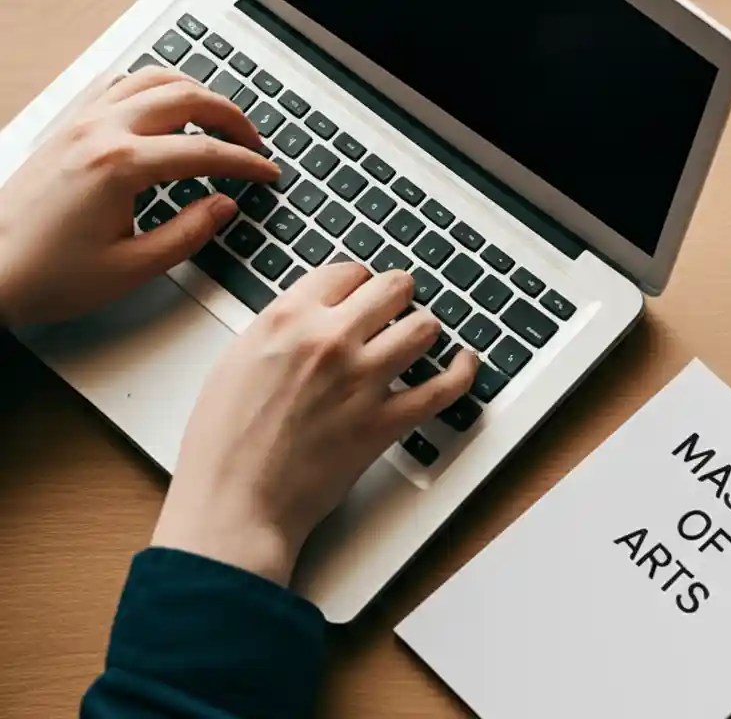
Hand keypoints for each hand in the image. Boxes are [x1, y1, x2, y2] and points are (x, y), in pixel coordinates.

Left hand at [0, 67, 277, 325]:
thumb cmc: (48, 275)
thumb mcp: (133, 268)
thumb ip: (188, 233)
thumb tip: (223, 206)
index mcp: (120, 166)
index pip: (204, 151)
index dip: (246, 163)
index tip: (268, 173)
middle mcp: (100, 132)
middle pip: (186, 98)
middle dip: (230, 117)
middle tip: (254, 144)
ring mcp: (80, 123)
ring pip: (154, 80)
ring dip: (196, 94)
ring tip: (219, 122)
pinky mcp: (67, 127)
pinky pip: (118, 84)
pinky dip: (153, 88)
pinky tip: (166, 110)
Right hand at [152, 263, 478, 584]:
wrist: (235, 500)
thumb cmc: (224, 441)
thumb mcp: (237, 360)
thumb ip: (280, 330)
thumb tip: (310, 314)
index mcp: (287, 319)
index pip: (346, 272)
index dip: (359, 281)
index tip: (362, 291)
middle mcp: (329, 341)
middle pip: (392, 287)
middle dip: (398, 295)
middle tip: (397, 307)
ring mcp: (362, 380)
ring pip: (423, 328)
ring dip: (425, 329)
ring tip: (419, 337)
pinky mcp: (385, 422)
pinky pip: (442, 388)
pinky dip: (462, 372)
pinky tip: (465, 362)